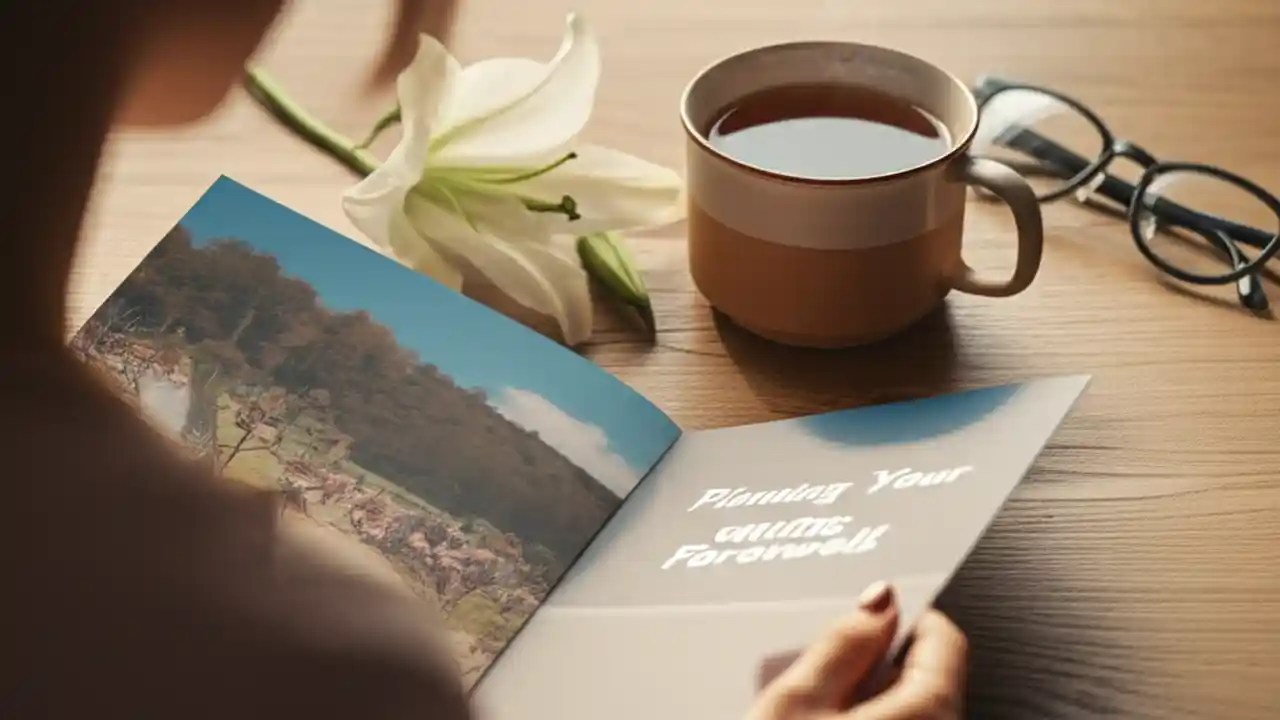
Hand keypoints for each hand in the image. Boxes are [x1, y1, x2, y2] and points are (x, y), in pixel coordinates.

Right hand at [749, 583, 966, 719]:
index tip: (862, 602)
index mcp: (929, 709)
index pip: (943, 634)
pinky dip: (858, 714)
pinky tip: (813, 719)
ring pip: (901, 702)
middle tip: (821, 651)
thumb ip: (842, 643)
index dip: (900, 610)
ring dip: (860, 689)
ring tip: (808, 694)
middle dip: (872, 652)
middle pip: (921, 671)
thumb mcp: (798, 701)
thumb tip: (876, 602)